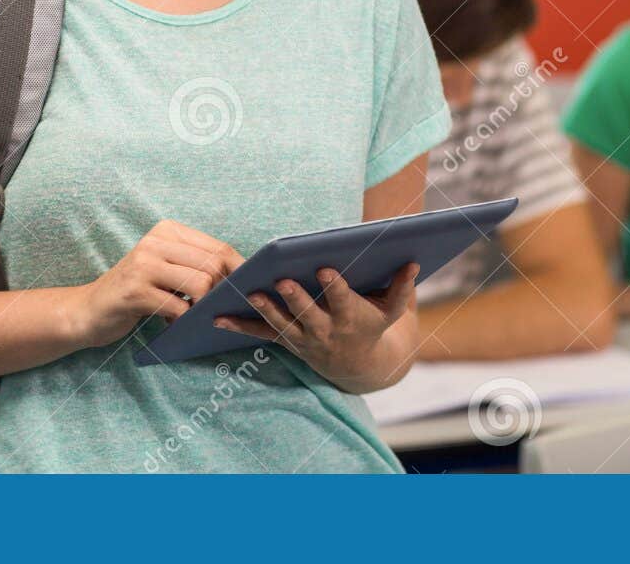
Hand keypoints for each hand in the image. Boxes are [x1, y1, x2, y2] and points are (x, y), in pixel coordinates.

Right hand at [76, 219, 243, 347]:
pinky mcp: (135, 291)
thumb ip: (196, 266)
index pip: (219, 248)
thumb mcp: (166, 269)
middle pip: (213, 266)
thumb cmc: (136, 292)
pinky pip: (178, 307)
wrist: (88, 310)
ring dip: (202, 307)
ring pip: (200, 285)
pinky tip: (172, 323)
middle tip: (216, 310)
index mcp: (168, 231)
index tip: (249, 290)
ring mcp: (144, 265)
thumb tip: (242, 278)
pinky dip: (183, 321)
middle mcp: (156, 241)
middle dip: (222, 292)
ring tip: (191, 315)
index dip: (240, 272)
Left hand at [214, 263, 418, 391]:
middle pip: (308, 313)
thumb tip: (413, 260)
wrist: (362, 368)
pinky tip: (216, 316)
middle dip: (295, 297)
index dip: (334, 286)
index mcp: (353, 318)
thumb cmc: (377, 325)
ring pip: (282, 324)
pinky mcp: (288, 341)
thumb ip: (403, 287)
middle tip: (282, 280)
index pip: (342, 300)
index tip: (325, 268)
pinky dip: (239, 326)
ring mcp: (304, 338)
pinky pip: (261, 334)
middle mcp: (326, 331)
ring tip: (250, 292)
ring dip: (266, 309)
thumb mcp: (394, 310)